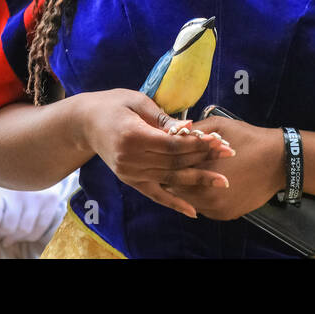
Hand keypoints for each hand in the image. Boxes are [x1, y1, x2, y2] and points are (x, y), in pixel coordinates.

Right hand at [77, 89, 234, 218]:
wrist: (85, 123)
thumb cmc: (114, 105)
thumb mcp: (138, 102)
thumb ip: (163, 118)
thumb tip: (190, 129)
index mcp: (133, 136)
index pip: (173, 145)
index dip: (198, 144)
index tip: (220, 141)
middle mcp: (130, 159)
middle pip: (174, 162)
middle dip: (204, 159)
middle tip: (229, 155)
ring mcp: (129, 173)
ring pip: (170, 179)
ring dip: (197, 179)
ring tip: (222, 181)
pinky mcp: (130, 181)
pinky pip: (155, 195)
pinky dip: (174, 203)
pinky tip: (193, 211)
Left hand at [167, 115, 286, 220]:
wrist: (279, 161)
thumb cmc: (248, 139)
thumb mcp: (219, 126)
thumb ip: (193, 131)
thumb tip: (172, 132)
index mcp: (202, 171)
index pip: (172, 171)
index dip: (169, 162)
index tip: (169, 155)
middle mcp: (207, 195)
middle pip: (178, 189)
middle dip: (176, 177)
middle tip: (176, 166)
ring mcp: (217, 208)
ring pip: (190, 201)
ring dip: (188, 189)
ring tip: (191, 174)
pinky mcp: (226, 215)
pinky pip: (204, 208)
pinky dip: (202, 198)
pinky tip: (205, 185)